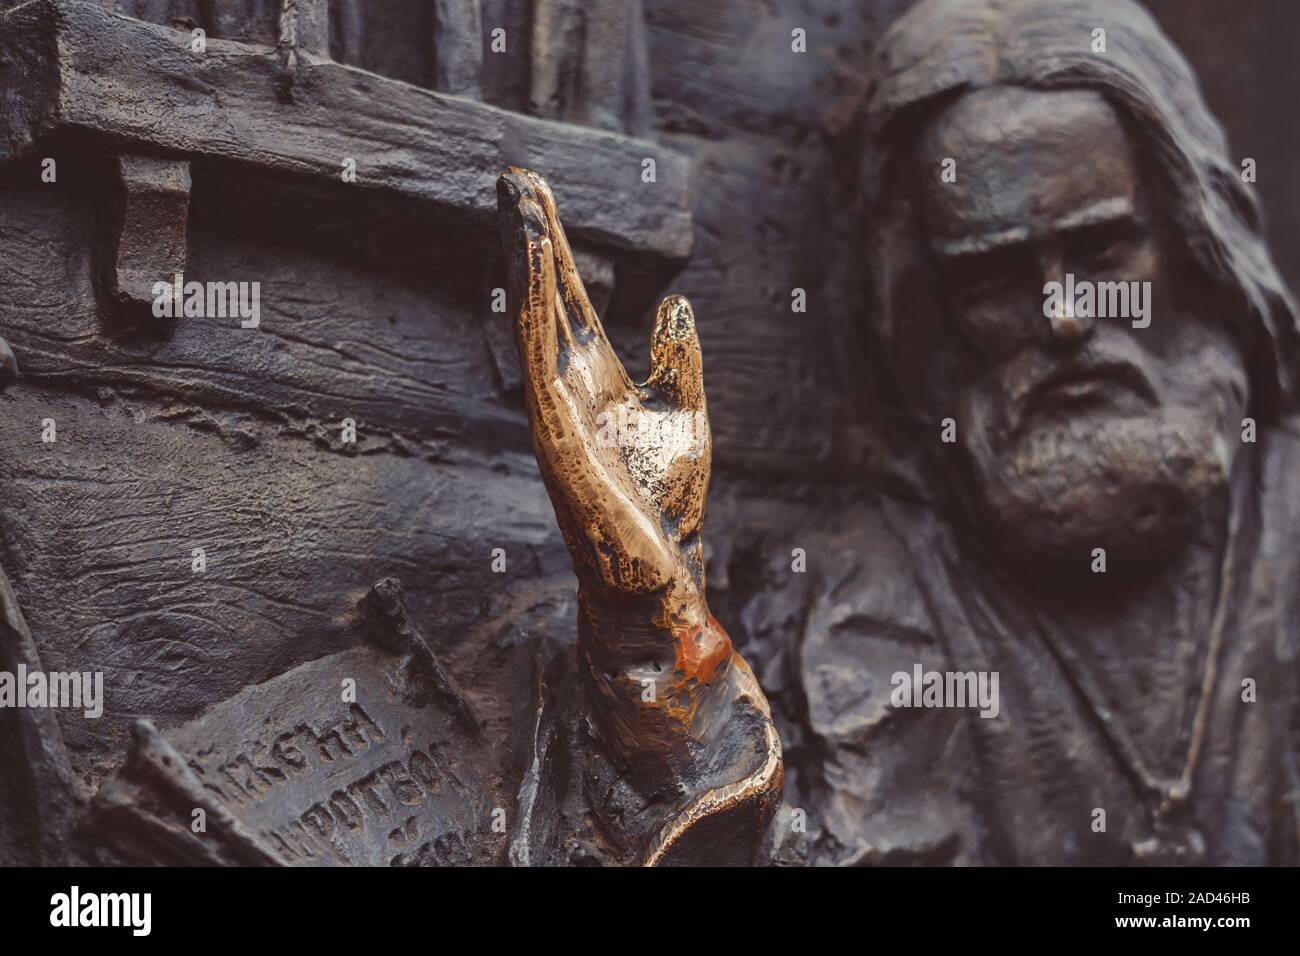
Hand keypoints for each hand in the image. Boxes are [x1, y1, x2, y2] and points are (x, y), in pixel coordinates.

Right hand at [497, 168, 730, 779]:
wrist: (658, 575)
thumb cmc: (666, 503)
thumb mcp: (684, 412)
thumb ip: (678, 357)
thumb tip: (675, 302)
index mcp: (594, 380)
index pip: (570, 301)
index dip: (557, 249)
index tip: (540, 198)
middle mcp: (565, 388)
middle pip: (543, 299)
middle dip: (531, 238)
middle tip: (517, 178)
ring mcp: (554, 410)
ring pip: (533, 321)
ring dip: (528, 260)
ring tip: (524, 203)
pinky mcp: (556, 434)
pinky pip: (539, 360)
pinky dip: (536, 309)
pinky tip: (537, 264)